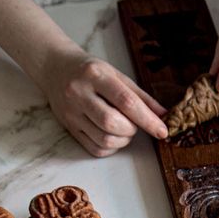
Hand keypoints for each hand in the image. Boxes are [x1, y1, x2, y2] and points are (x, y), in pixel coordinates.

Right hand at [43, 48, 167, 156]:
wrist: (55, 68)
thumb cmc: (91, 72)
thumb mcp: (116, 75)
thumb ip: (140, 96)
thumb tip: (164, 116)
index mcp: (95, 75)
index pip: (125, 101)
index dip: (147, 120)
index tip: (162, 131)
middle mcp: (79, 93)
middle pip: (112, 123)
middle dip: (131, 129)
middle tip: (133, 123)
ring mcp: (71, 112)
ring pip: (104, 140)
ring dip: (123, 140)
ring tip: (123, 128)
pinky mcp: (69, 128)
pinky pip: (95, 149)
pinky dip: (111, 148)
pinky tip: (112, 135)